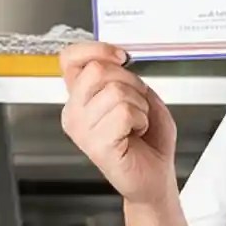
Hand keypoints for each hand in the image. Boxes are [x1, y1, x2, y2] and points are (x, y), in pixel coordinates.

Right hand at [60, 43, 177, 203]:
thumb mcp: (140, 96)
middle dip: (131, 82)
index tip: (121, 56)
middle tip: (137, 105)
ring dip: (140, 106)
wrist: (155, 175)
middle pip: (98, 70)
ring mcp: (81, 129)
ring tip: (136, 124)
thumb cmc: (148, 139)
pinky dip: (141, 120)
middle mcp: (74, 112)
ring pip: (116, 91)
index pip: (70, 58)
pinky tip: (135, 134)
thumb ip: (124, 75)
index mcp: (81, 97)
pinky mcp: (96, 144)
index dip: (97, 49)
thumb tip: (116, 57)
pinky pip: (124, 113)